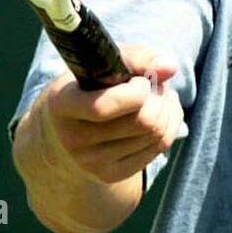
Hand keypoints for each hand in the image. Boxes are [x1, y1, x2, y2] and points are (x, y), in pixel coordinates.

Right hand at [38, 43, 186, 188]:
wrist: (63, 130)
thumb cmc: (88, 86)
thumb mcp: (101, 63)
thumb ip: (136, 57)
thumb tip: (170, 67)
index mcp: (62, 105)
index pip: (104, 107)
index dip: (136, 90)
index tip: (140, 80)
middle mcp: (72, 139)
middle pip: (142, 121)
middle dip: (158, 96)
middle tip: (153, 84)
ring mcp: (91, 162)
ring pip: (156, 134)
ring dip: (167, 107)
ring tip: (155, 96)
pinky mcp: (110, 174)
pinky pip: (159, 147)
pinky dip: (170, 124)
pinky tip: (158, 113)